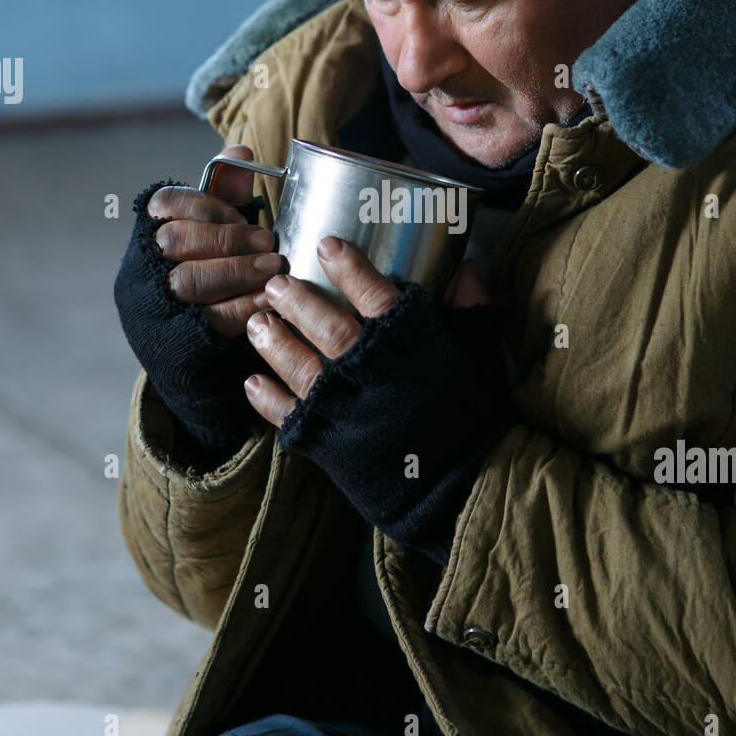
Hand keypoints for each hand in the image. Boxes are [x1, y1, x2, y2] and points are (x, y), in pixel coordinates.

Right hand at [146, 145, 284, 336]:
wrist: (196, 340)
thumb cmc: (208, 271)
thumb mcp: (215, 231)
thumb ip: (226, 194)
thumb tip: (240, 152)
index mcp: (148, 231)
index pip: (167, 204)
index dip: (209, 207)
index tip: (245, 214)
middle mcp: (143, 265)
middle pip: (176, 241)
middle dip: (228, 240)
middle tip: (269, 244)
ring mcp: (155, 302)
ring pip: (188, 281)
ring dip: (238, 271)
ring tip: (274, 269)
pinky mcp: (176, 338)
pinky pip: (209, 319)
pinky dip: (245, 306)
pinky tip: (269, 298)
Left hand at [243, 238, 488, 427]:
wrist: (465, 490)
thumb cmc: (476, 419)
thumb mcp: (482, 356)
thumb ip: (471, 309)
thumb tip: (465, 267)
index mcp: (415, 348)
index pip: (376, 296)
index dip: (351, 268)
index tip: (327, 245)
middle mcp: (377, 375)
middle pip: (329, 329)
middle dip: (299, 302)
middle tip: (277, 283)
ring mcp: (350, 412)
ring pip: (302, 368)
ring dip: (275, 343)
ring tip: (257, 322)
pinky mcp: (332, 447)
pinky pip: (291, 417)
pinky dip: (269, 399)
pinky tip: (253, 381)